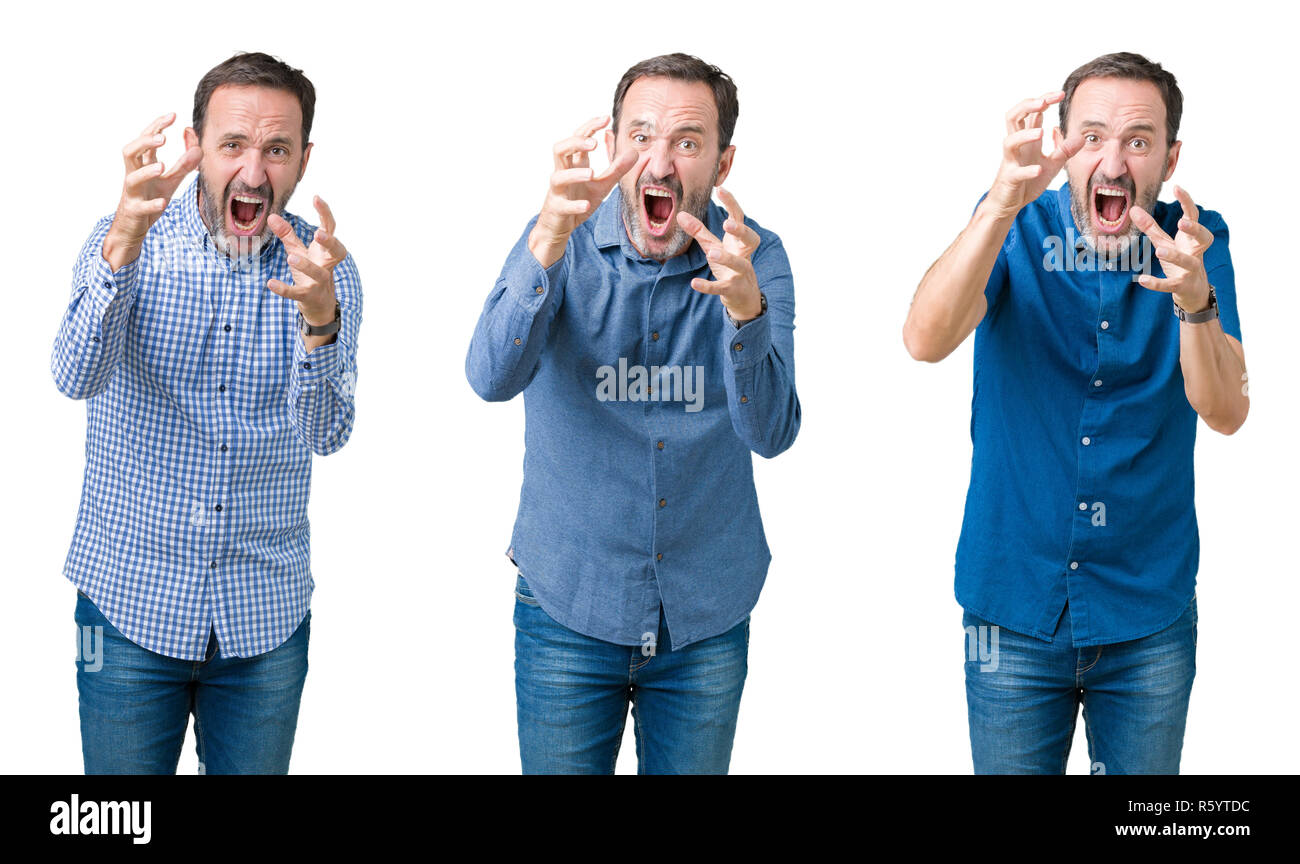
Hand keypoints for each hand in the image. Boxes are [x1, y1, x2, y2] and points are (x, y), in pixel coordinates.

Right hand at [103, 112, 201, 268]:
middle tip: (162, 138)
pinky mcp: (135, 211)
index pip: (146, 140)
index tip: (173, 115)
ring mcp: (132, 193)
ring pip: (132, 179)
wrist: (134, 226)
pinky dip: (151, 204)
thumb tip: (199, 145)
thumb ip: (185, 164)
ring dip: (146, 172)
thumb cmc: (150, 197)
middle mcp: (133, 175)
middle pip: (130, 152)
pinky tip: (162, 202)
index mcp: (142, 164)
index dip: (157, 126)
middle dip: (144, 143)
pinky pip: (141, 207)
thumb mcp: (171, 180)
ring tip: (162, 166)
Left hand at [266, 196, 347, 325]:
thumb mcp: (299, 250)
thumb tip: (272, 216)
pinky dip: (284, 289)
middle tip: (319, 233)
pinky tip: (271, 283)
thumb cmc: (311, 272)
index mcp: (325, 250)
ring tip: (291, 258)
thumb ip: (287, 234)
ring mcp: (319, 281)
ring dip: (307, 265)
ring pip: (318, 273)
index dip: (325, 213)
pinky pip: (298, 292)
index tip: (316, 198)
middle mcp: (327, 264)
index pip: (329, 228)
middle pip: (337, 251)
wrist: (319, 303)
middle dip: (330, 242)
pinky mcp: (309, 295)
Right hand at [529, 116, 638, 266]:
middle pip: (560, 149)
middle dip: (576, 143)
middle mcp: (562, 173)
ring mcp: (558, 191)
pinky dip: (574, 205)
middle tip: (595, 144)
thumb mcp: (602, 184)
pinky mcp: (557, 209)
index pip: (577, 138)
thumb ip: (616, 169)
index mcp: (573, 163)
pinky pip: (564, 205)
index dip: (589, 127)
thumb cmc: (578, 199)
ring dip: (574, 174)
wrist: (560, 225)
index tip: (605, 118)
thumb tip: (634, 152)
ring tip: (591, 173)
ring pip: (558, 176)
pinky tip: (587, 204)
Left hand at [676, 188, 762, 320]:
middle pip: (750, 239)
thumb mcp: (713, 246)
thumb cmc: (729, 266)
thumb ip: (699, 231)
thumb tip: (680, 215)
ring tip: (711, 252)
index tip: (721, 189)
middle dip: (741, 230)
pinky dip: (708, 286)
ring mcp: (740, 273)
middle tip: (727, 223)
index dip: (732, 204)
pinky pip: (721, 288)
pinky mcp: (732, 289)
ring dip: (726, 257)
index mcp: (739, 241)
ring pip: (738, 264)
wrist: (743, 297)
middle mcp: (744, 255)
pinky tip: (694, 283)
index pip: (739, 218)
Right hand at [984, 92, 1081, 219]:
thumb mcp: (1052, 164)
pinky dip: (1027, 170)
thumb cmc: (1027, 182)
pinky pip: (1016, 172)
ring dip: (1024, 135)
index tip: (1062, 93)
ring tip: (1041, 132)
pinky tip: (1038, 169)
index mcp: (1027, 140)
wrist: (1009, 204)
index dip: (1044, 100)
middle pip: (1013, 117)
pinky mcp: (1010, 179)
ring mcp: (1011, 162)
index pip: (1032, 113)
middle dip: (1027, 106)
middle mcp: (1017, 147)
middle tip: (1044, 102)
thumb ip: (1064, 150)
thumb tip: (1080, 136)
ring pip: (1010, 141)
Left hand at [1131, 185, 1213, 312]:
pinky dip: (1157, 283)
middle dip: (1195, 229)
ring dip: (1175, 256)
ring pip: (1189, 261)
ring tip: (1158, 251)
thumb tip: (1133, 209)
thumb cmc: (1180, 261)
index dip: (1187, 202)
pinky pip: (1171, 285)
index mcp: (1191, 238)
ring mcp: (1191, 269)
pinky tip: (1142, 280)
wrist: (1192, 291)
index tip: (1177, 188)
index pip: (1193, 216)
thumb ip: (1150, 227)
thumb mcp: (1164, 242)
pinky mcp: (1183, 285)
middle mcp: (1195, 252)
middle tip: (1181, 222)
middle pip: (1204, 237)